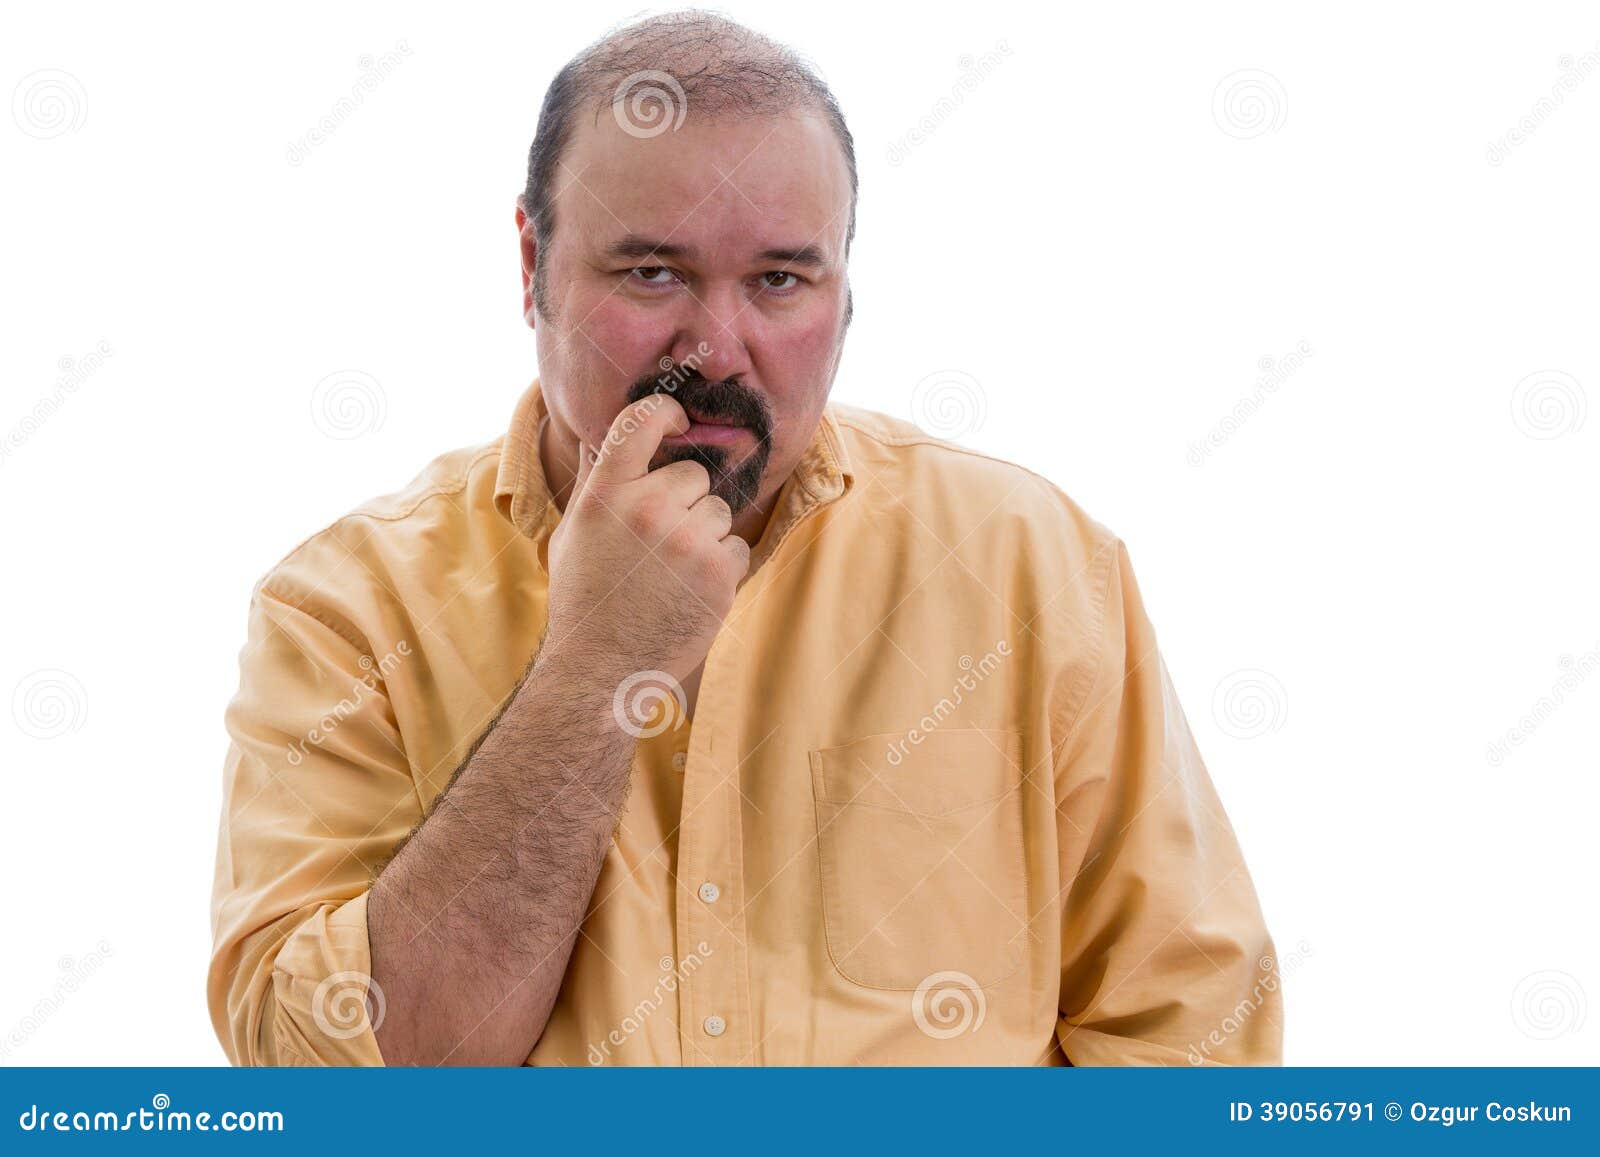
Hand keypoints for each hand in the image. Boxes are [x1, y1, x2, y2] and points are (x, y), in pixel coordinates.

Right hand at [542, 394, 751, 684]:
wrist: (603, 670)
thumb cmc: (586, 602)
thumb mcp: (574, 535)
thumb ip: (595, 483)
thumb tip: (603, 438)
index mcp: (605, 493)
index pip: (641, 420)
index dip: (666, 411)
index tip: (678, 419)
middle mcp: (647, 507)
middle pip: (692, 474)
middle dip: (684, 502)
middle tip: (658, 546)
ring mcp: (687, 539)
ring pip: (719, 511)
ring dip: (706, 535)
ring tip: (671, 574)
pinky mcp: (719, 571)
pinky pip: (737, 546)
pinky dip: (723, 568)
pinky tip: (690, 592)